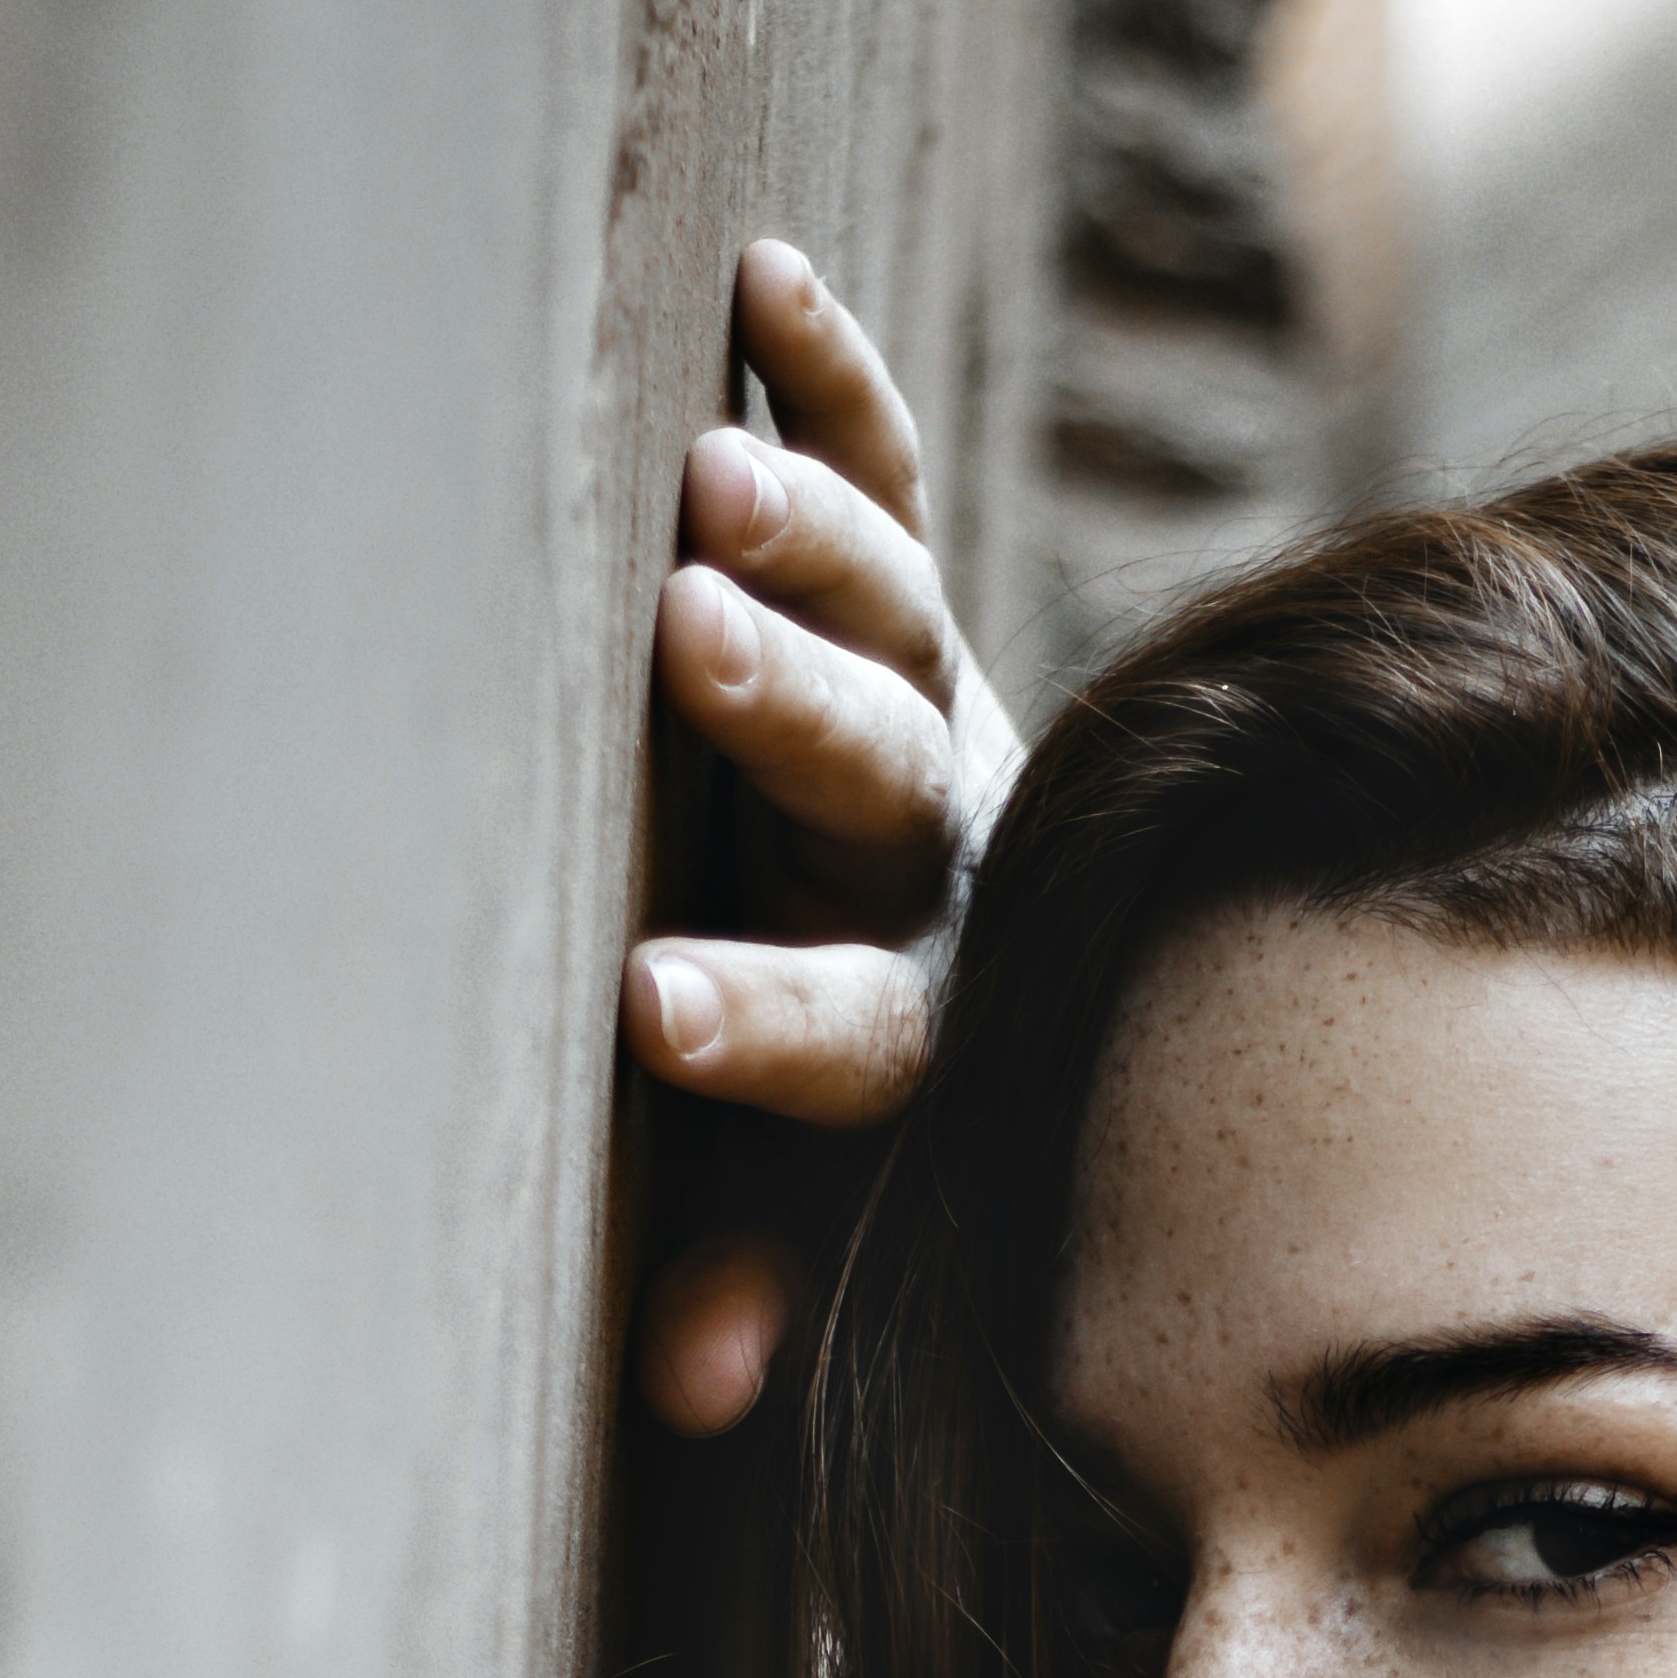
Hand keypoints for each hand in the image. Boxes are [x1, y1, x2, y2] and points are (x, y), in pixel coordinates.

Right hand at [620, 238, 1021, 1436]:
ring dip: (806, 531)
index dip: (759, 1018)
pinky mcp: (919, 601)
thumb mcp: (823, 1213)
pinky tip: (765, 280)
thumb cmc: (869, 1125)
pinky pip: (895, 474)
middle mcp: (942, 857)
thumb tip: (692, 1397)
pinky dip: (835, 383)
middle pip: (873, 781)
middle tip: (695, 625)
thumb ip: (762, 1276)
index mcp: (926, 1026)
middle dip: (786, 707)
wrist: (1023, 983)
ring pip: (887, 610)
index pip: (848, 1032)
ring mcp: (937, 710)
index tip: (653, 1002)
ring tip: (715, 462)